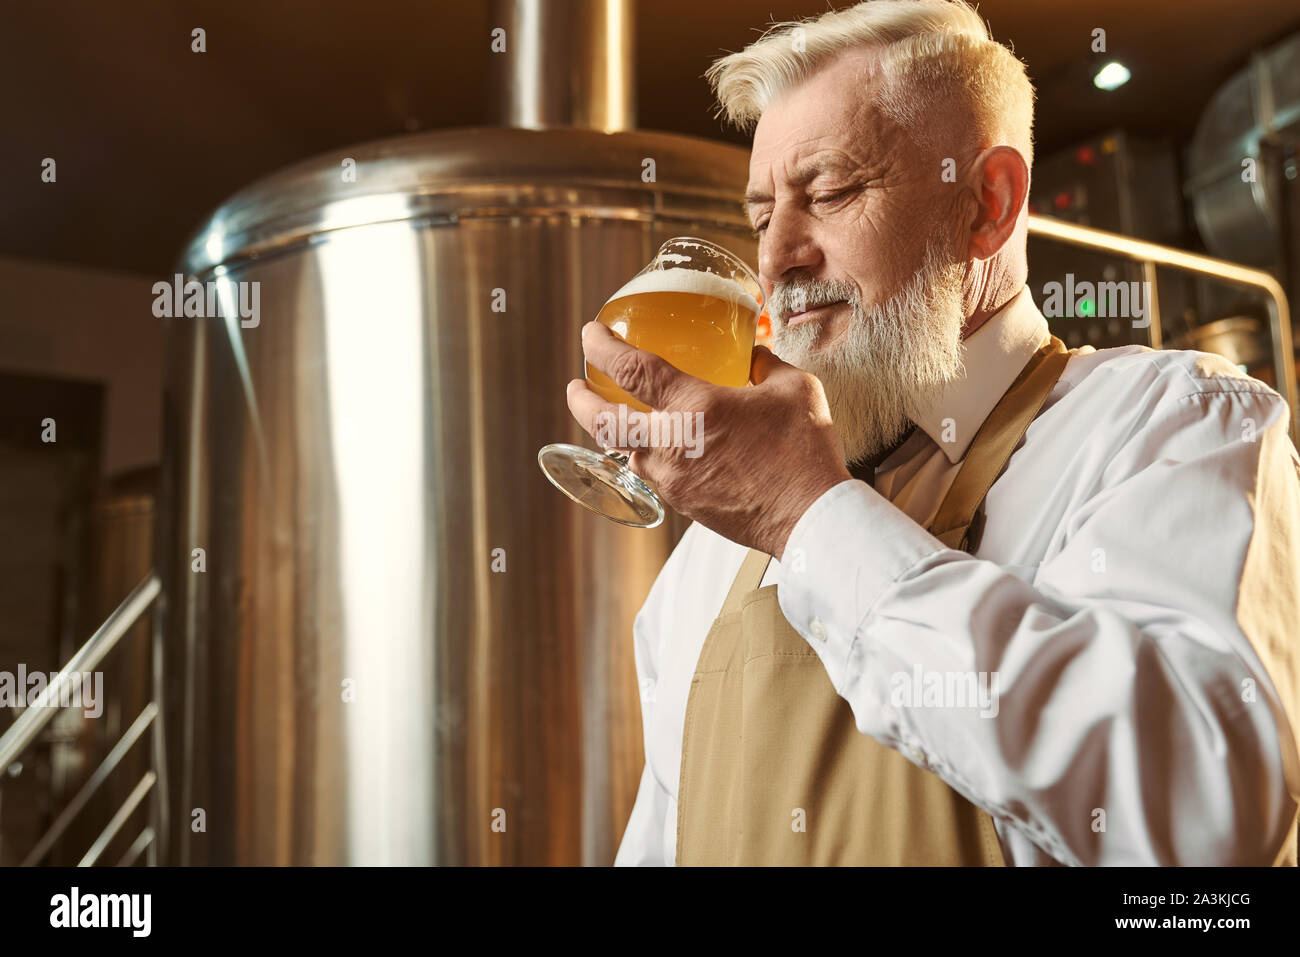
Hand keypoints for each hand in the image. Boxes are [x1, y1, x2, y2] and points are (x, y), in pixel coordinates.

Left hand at [566, 321, 851, 558]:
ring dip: (614, 433)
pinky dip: (646, 457)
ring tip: (617, 418)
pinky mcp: (684, 505)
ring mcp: (673, 480)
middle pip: (603, 422)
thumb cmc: (804, 452)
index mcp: (694, 407)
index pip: (631, 369)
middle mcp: (671, 445)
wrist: (810, 518)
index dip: (602, 347)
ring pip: (624, 453)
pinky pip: (652, 475)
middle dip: (581, 400)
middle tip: (575, 385)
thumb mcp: (794, 390)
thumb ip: (766, 365)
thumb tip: (755, 354)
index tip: (591, 334)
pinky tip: (661, 450)